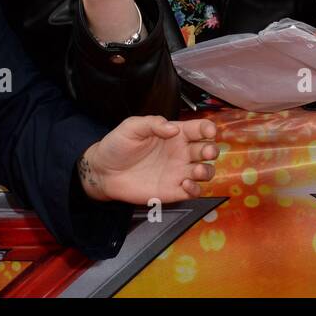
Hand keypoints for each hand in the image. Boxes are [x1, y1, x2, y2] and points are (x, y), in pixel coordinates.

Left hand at [80, 116, 217, 202]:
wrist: (103, 171)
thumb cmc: (118, 145)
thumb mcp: (132, 126)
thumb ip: (153, 123)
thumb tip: (173, 128)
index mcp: (175, 134)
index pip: (199, 129)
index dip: (208, 129)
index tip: (208, 132)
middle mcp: (181, 152)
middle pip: (207, 150)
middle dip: (212, 150)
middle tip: (207, 152)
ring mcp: (178, 172)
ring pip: (205, 172)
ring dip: (207, 171)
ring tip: (197, 170)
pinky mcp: (172, 191)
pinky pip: (193, 192)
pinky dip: (195, 189)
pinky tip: (185, 184)